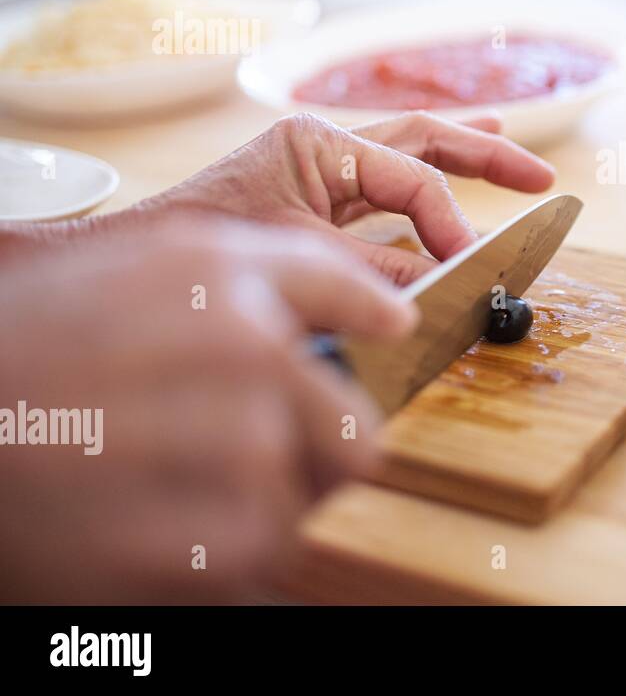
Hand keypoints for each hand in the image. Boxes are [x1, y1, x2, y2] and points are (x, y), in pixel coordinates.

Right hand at [0, 217, 414, 602]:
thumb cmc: (12, 354)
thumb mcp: (113, 273)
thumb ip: (231, 283)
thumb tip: (353, 315)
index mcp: (213, 271)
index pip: (349, 288)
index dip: (375, 315)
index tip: (390, 330)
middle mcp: (242, 347)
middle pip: (355, 426)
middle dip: (312, 447)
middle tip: (241, 454)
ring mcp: (232, 446)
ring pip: (305, 497)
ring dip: (252, 502)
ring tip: (161, 485)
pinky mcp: (207, 542)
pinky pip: (259, 552)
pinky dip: (215, 552)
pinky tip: (144, 524)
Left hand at [137, 111, 555, 286]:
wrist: (136, 259)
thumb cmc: (202, 250)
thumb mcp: (300, 258)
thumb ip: (377, 268)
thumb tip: (445, 281)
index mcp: (317, 143)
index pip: (412, 179)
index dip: (451, 221)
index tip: (475, 265)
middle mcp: (322, 146)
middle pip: (424, 139)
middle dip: (485, 154)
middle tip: (540, 177)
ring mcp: (317, 168)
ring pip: (408, 153)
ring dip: (461, 153)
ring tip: (511, 151)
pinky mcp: (313, 196)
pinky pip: (384, 185)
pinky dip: (423, 186)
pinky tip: (451, 182)